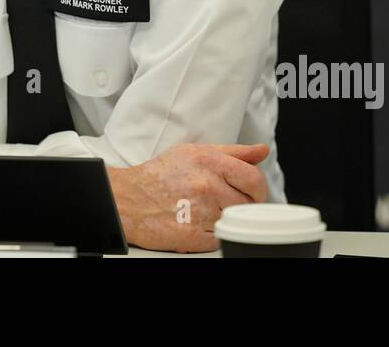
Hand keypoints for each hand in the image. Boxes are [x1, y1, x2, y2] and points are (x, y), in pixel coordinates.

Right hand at [106, 143, 269, 252]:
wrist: (127, 199)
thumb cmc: (160, 175)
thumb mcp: (195, 152)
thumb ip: (233, 152)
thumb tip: (262, 151)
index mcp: (209, 161)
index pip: (254, 179)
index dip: (258, 189)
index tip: (252, 193)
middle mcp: (206, 185)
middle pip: (248, 203)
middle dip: (242, 204)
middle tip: (225, 202)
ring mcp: (200, 212)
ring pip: (234, 221)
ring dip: (225, 218)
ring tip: (206, 211)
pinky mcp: (193, 236)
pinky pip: (220, 238)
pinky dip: (212, 233)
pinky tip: (198, 222)